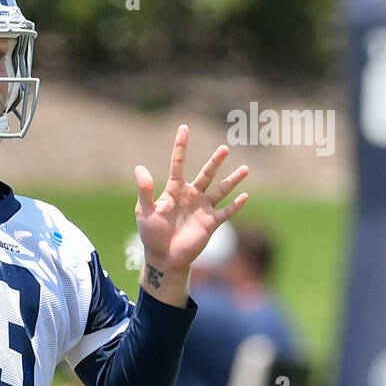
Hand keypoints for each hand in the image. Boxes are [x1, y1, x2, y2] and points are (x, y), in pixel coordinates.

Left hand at [134, 124, 248, 273]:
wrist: (163, 257)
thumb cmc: (151, 234)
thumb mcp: (145, 211)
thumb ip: (145, 190)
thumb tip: (139, 168)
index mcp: (174, 190)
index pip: (179, 164)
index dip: (181, 146)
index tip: (184, 127)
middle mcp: (191, 196)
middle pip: (206, 174)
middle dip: (215, 162)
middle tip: (224, 148)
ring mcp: (203, 209)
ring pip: (221, 190)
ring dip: (233, 180)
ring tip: (245, 168)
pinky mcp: (211, 223)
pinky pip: (226, 212)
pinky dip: (236, 205)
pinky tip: (245, 196)